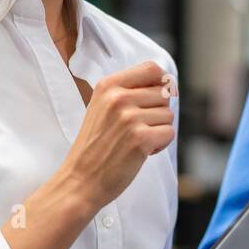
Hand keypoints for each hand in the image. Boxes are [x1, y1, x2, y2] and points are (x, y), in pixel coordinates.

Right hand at [62, 60, 174, 211]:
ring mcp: (129, 118)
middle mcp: (118, 98)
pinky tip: (140, 152)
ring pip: (168, 115)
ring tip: (134, 141)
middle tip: (137, 129)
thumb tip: (169, 84)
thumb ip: (129, 92)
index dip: (162, 82)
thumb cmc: (95, 146)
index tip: (159, 97)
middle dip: (157, 113)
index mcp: (108, 85)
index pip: (151, 68)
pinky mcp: (140, 139)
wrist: (80, 180)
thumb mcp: (103, 107)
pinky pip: (169, 133)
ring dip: (158, 130)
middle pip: (164, 94)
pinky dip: (160, 145)